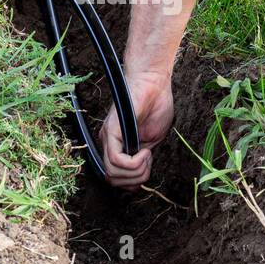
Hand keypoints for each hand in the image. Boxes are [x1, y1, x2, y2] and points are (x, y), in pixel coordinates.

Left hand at [100, 69, 174, 188]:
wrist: (154, 82)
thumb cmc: (156, 105)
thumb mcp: (152, 140)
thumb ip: (143, 159)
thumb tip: (139, 177)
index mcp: (118, 145)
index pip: (116, 178)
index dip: (134, 181)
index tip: (149, 166)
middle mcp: (109, 142)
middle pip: (113, 180)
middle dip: (136, 179)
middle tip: (149, 161)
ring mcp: (108, 137)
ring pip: (113, 173)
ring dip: (136, 171)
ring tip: (147, 154)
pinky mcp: (112, 130)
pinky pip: (116, 160)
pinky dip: (134, 162)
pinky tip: (144, 150)